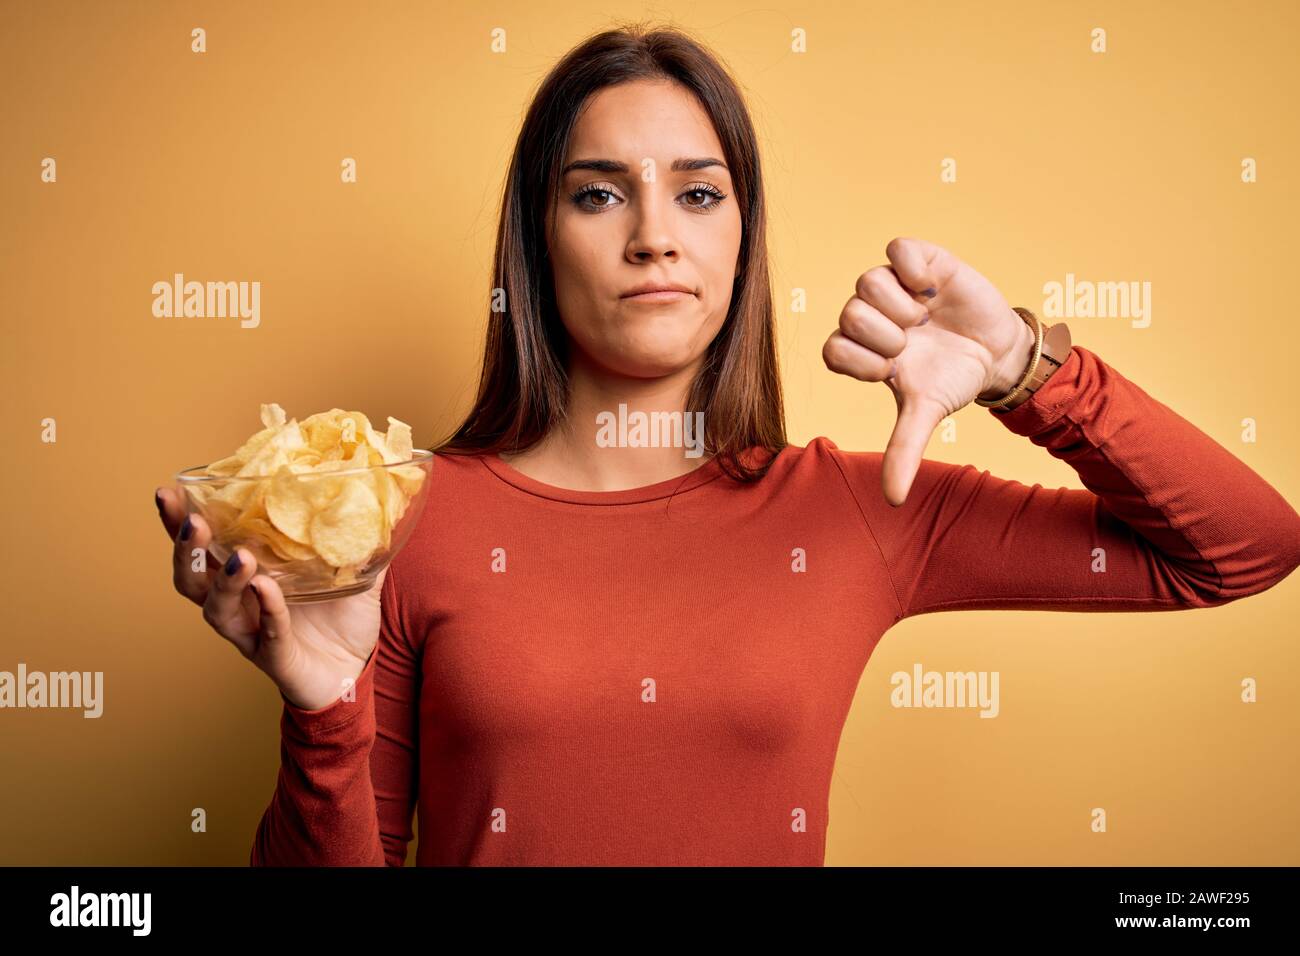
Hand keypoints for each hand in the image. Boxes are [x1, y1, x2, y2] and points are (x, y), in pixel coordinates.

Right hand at [155, 485, 386, 710]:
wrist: (355, 672)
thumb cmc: (340, 620)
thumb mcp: (354, 571)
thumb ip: (359, 539)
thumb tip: (380, 498)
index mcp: (245, 578)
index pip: (203, 546)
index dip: (178, 522)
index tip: (168, 491)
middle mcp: (238, 605)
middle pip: (191, 578)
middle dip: (185, 548)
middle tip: (191, 519)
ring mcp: (252, 633)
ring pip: (217, 609)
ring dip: (224, 581)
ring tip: (240, 556)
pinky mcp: (274, 658)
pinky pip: (266, 634)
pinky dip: (267, 610)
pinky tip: (267, 589)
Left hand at [822, 237, 1033, 506]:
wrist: (996, 352)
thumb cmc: (953, 379)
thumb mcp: (928, 413)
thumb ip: (905, 450)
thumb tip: (892, 500)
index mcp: (862, 350)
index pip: (832, 349)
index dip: (861, 363)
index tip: (893, 371)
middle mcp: (871, 315)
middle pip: (848, 315)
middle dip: (885, 337)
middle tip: (914, 343)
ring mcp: (894, 287)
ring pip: (867, 283)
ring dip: (900, 307)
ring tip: (924, 318)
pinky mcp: (920, 260)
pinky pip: (897, 249)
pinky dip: (912, 269)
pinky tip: (931, 289)